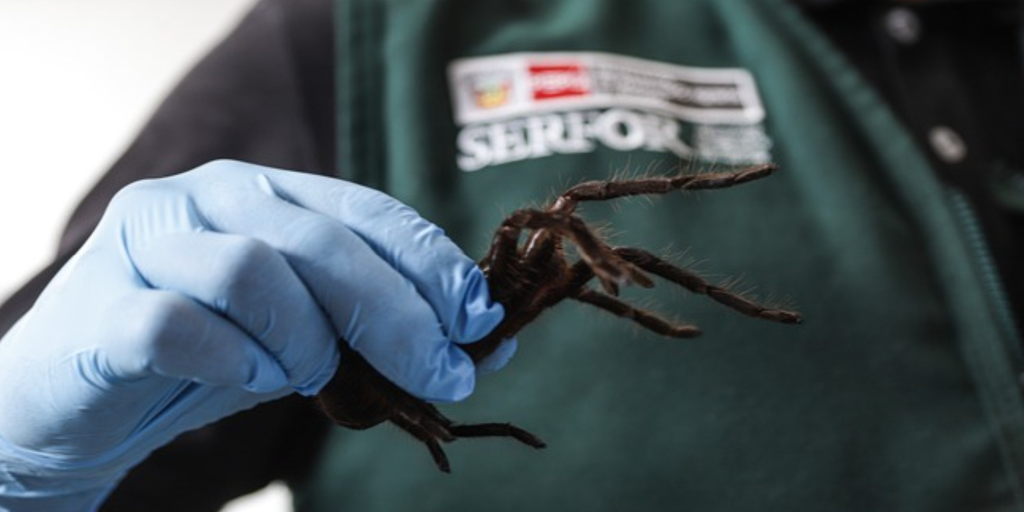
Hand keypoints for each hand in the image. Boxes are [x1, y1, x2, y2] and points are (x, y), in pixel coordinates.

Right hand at [0, 160, 504, 509]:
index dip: (431, 261)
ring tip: (308, 378)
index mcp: (265, 192)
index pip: (366, 210)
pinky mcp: (98, 303)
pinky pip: (178, 324)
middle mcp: (206, 197)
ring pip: (253, 270)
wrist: (75, 401)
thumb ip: (381, 332)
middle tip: (441, 374)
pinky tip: (251, 381)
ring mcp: (148, 241)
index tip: (480, 317)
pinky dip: (233, 362)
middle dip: (399, 315)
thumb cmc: (202, 358)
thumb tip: (493, 344)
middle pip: (322, 242)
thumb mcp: (306, 338)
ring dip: (306, 340)